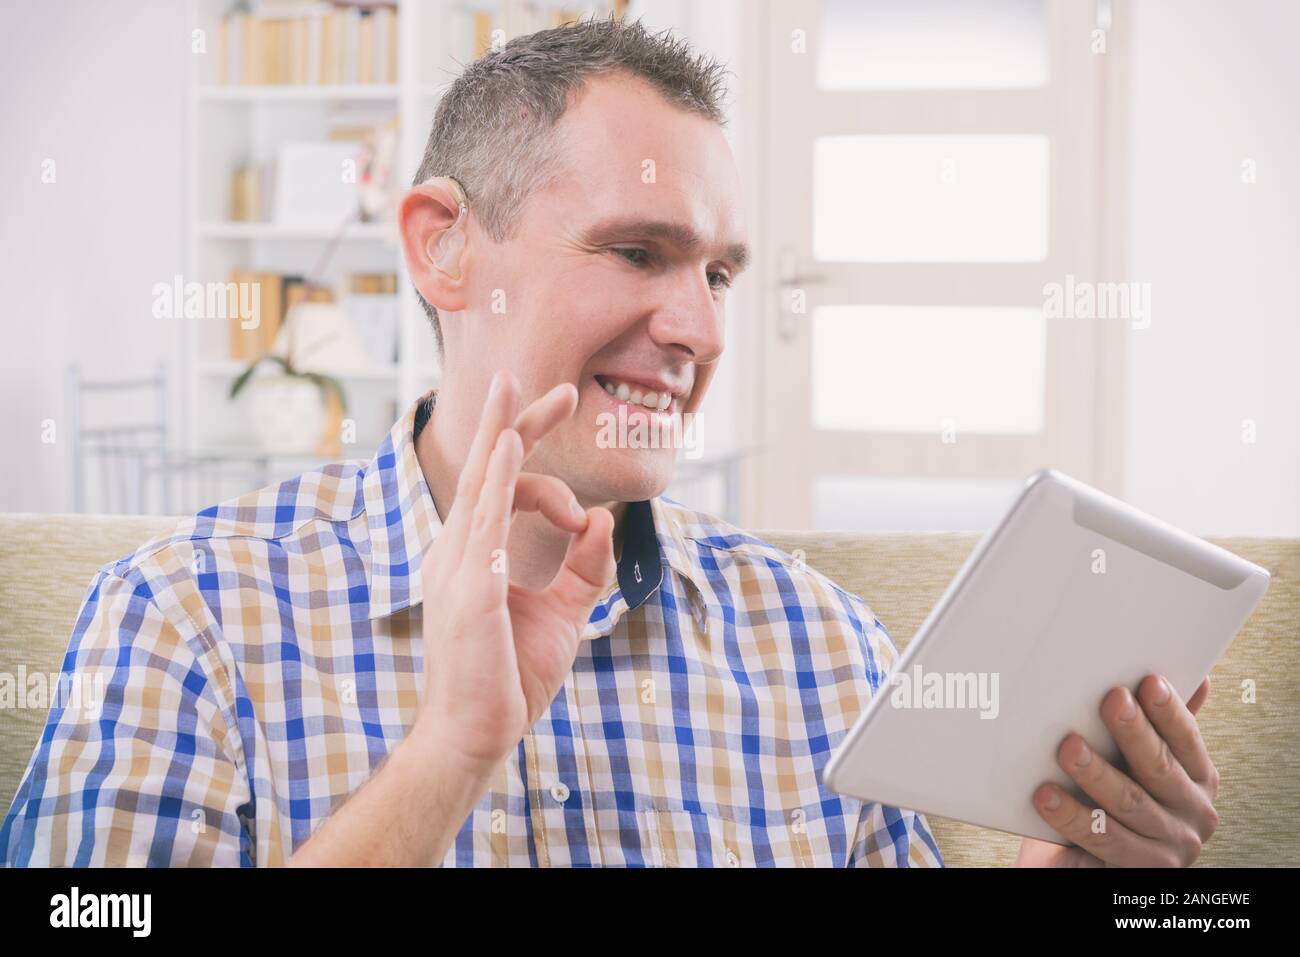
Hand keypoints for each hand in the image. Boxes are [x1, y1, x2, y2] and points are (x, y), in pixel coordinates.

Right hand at [412, 370, 615, 773]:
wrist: (476, 734)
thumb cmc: (510, 677)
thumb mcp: (562, 613)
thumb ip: (584, 568)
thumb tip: (604, 521)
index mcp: (474, 556)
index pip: (501, 487)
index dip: (534, 457)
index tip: (577, 475)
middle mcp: (458, 552)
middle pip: (487, 470)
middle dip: (516, 420)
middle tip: (556, 386)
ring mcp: (457, 566)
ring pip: (483, 483)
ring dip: (504, 433)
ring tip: (519, 389)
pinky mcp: (470, 586)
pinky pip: (485, 519)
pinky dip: (501, 478)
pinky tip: (514, 444)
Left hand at [1017, 674, 1217, 866]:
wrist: (1083, 864)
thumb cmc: (1110, 802)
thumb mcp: (1136, 765)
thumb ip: (1162, 729)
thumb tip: (1197, 678)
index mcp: (1198, 781)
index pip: (1187, 740)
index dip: (1170, 711)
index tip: (1148, 682)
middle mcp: (1192, 815)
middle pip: (1159, 768)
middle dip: (1134, 732)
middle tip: (1110, 700)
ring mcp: (1167, 848)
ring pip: (1128, 803)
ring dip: (1097, 772)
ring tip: (1068, 747)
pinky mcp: (1135, 870)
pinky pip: (1100, 839)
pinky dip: (1071, 816)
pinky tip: (1045, 795)